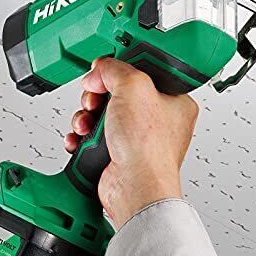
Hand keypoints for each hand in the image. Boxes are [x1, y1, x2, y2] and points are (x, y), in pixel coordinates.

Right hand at [65, 58, 198, 229]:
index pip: (144, 71)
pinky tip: (81, 138)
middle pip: (117, 92)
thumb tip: (99, 71)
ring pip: (102, 113)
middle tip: (95, 99)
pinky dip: (83, 136)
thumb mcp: (133, 87)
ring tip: (87, 123)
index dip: (122, 67)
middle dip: (97, 95)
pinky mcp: (117, 152)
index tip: (106, 67)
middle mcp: (157, 119)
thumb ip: (114, 69)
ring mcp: (136, 137)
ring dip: (86, 116)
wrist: (134, 188)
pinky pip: (94, 135)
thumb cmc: (148, 148)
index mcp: (173, 100)